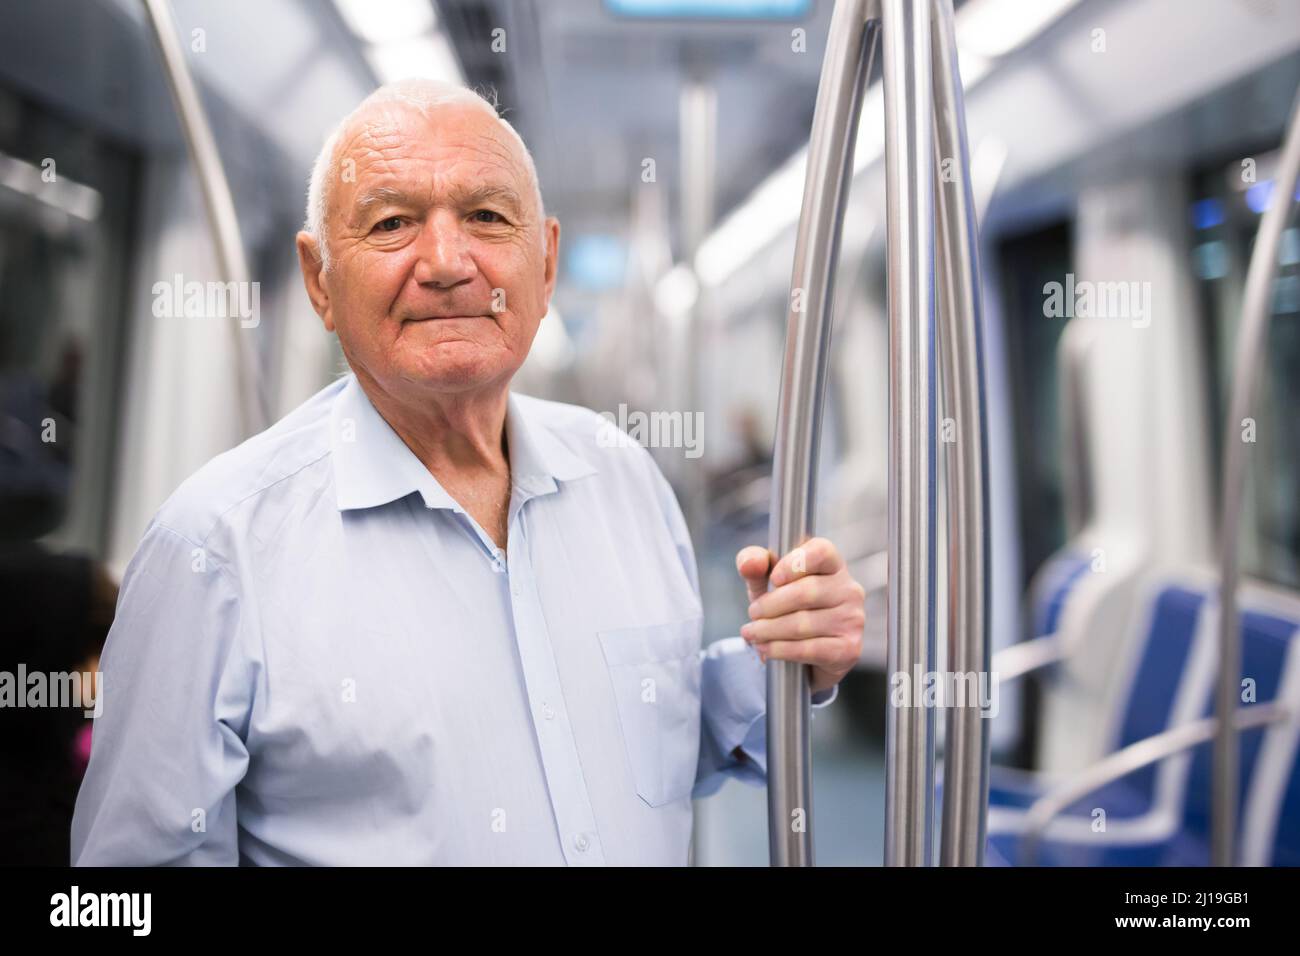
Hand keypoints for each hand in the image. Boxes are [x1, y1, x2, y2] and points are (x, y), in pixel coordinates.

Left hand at [736, 537, 864, 694]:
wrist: (805, 653)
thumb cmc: (785, 605)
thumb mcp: (765, 580)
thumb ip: (753, 563)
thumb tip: (751, 563)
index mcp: (832, 563)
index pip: (822, 552)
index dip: (794, 564)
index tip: (773, 579)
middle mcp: (849, 589)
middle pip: (806, 592)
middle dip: (770, 605)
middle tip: (752, 613)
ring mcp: (852, 619)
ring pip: (803, 624)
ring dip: (769, 630)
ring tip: (752, 633)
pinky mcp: (849, 648)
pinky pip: (809, 649)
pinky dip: (780, 650)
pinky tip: (765, 649)